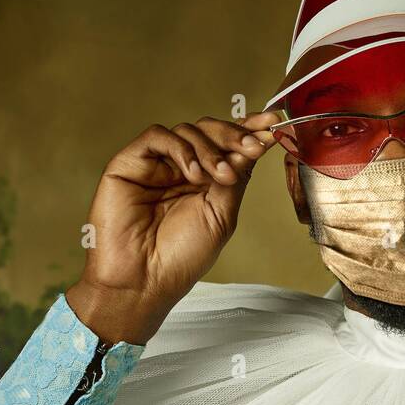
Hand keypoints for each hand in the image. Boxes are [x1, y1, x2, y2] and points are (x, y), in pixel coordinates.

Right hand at [67, 112, 280, 342]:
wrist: (144, 280)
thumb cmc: (181, 257)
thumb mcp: (221, 216)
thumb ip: (235, 178)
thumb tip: (254, 145)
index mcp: (205, 182)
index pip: (228, 146)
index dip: (249, 131)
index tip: (274, 124)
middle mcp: (181, 169)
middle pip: (209, 131)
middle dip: (235, 135)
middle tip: (254, 145)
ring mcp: (156, 165)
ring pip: (187, 130)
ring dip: (210, 149)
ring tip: (220, 176)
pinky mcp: (130, 163)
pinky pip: (158, 136)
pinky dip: (181, 149)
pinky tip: (192, 174)